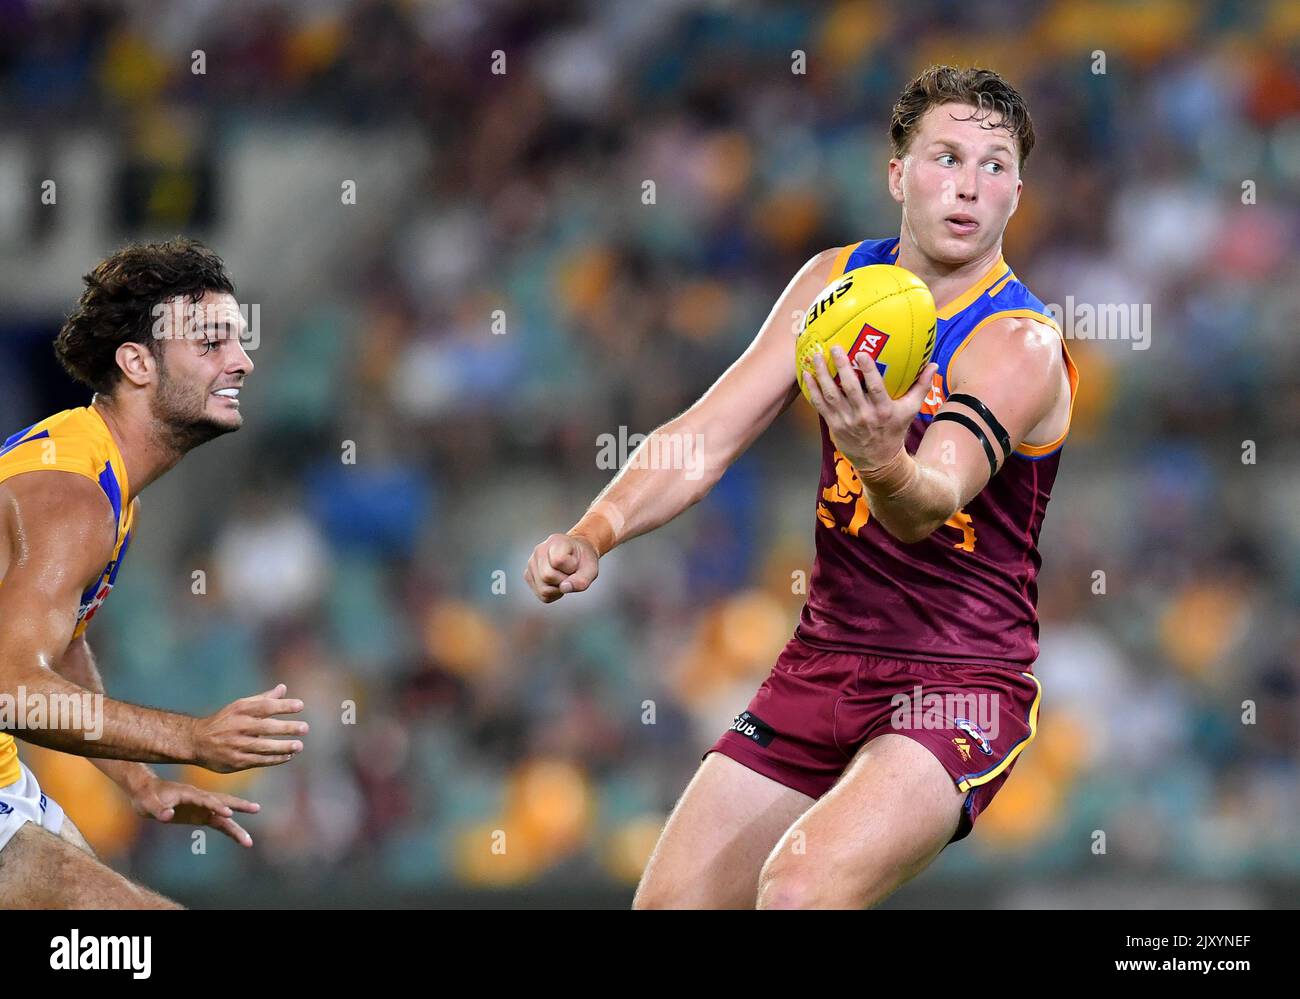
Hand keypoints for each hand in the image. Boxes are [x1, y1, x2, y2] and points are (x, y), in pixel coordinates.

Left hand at [127, 776, 261, 847]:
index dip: (217, 806)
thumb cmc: (147, 797)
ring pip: (224, 814)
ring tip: (249, 840)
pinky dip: (229, 829)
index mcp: (190, 793)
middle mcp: (200, 799)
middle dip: (239, 805)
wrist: (147, 794)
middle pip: (223, 801)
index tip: (228, 813)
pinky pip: (218, 823)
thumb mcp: (148, 803)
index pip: (206, 799)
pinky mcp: (201, 815)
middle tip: (256, 808)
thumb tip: (168, 816)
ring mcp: (203, 807)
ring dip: (237, 825)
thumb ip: (158, 809)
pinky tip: (240, 838)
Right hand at [191, 684, 307, 772]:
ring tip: (299, 746)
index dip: (283, 705)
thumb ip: (262, 699)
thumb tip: (283, 688)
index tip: (300, 705)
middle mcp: (239, 727)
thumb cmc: (224, 721)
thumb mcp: (240, 706)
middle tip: (305, 728)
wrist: (196, 741)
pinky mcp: (236, 762)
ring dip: (283, 747)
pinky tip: (288, 756)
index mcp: (240, 710)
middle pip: (266, 727)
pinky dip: (275, 759)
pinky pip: (259, 761)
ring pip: (264, 747)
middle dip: (287, 728)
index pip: (265, 706)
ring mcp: (237, 745)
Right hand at [524, 532, 598, 602]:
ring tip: (563, 577)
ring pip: (542, 588)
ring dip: (558, 588)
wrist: (576, 554)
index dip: (571, 568)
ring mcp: (531, 563)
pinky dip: (552, 593)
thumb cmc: (583, 560)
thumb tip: (564, 588)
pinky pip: (540, 594)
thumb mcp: (591, 569)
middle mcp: (539, 550)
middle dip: (564, 579)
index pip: (558, 561)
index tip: (575, 563)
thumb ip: (582, 579)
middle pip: (547, 575)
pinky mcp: (528, 575)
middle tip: (570, 573)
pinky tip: (557, 583)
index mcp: (556, 541)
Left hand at [803, 346, 937, 471]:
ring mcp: (847, 421)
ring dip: (822, 375)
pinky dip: (812, 390)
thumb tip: (934, 364)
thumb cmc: (895, 431)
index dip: (868, 371)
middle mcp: (864, 415)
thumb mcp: (911, 410)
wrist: (878, 461)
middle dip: (841, 367)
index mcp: (883, 410)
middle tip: (835, 348)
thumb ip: (921, 386)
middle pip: (850, 389)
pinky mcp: (834, 425)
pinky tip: (807, 374)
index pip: (875, 388)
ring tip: (816, 357)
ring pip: (831, 395)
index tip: (861, 353)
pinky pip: (820, 406)